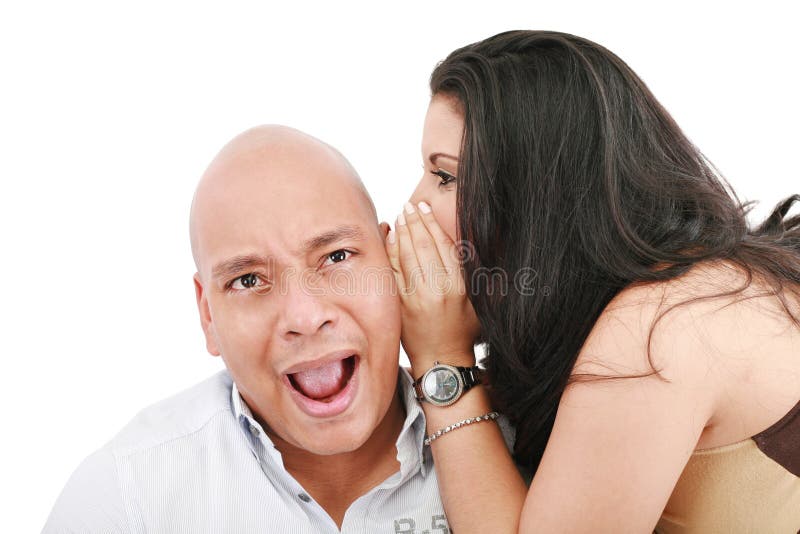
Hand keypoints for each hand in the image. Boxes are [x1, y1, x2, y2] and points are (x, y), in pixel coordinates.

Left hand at [385, 201, 479, 377]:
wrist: (442, 360)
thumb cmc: (462, 330)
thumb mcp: (476, 301)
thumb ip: (468, 273)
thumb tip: (460, 244)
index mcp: (459, 286)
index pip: (443, 245)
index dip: (432, 224)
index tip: (426, 208)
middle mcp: (437, 289)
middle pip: (423, 246)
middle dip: (415, 222)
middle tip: (409, 206)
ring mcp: (416, 297)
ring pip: (407, 255)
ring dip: (402, 232)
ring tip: (400, 216)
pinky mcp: (401, 304)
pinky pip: (393, 271)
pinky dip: (390, 251)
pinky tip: (389, 237)